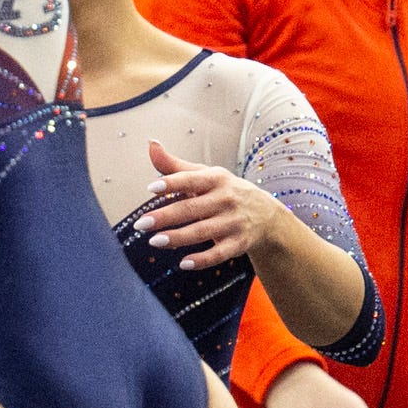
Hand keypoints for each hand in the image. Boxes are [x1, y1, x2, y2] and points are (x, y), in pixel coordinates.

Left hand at [138, 141, 285, 269]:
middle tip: (141, 224)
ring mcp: (233, 222)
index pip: (192, 180)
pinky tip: (183, 263)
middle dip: (165, 216)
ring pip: (203, 231)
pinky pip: (219, 253)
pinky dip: (202, 260)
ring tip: (154, 241)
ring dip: (178, 237)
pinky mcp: (239, 243)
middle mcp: (226, 199)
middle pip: (192, 209)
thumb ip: (174, 166)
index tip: (151, 188)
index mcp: (216, 179)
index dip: (172, 183)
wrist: (267, 215)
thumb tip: (151, 144)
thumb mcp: (204, 175)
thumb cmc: (224, 191)